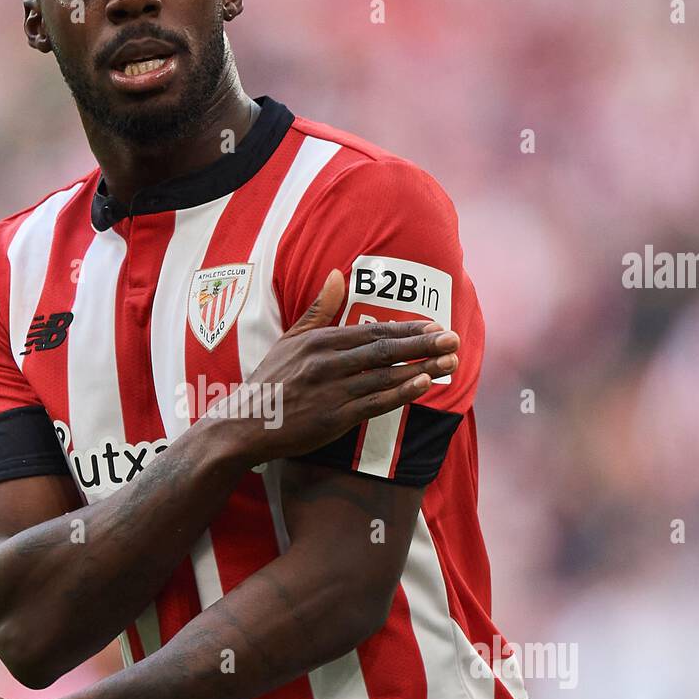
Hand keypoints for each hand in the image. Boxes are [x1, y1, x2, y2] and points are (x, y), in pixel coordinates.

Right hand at [222, 270, 459, 462]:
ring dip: (421, 368)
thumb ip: (319, 309)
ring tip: (451, 363)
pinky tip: (423, 385)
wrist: (245, 424)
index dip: (407, 328)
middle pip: (385, 349)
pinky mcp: (333, 418)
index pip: (372, 330)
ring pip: (385, 375)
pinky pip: (374, 403)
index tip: (435, 325)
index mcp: (319, 341)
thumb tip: (339, 274)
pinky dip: (400, 393)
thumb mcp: (290, 339)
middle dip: (423, 344)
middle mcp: (328, 362)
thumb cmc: (270, 381)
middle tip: (453, 339)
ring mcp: (332, 390)